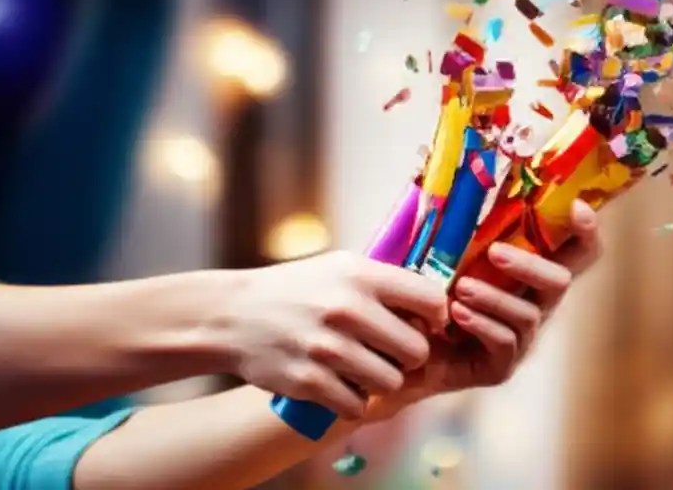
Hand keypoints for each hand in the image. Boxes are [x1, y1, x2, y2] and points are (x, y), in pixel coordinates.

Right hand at [213, 252, 447, 419]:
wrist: (233, 315)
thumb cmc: (299, 289)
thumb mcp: (342, 267)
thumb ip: (387, 283)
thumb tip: (440, 303)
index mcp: (360, 275)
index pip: (431, 300)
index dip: (436, 317)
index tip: (425, 324)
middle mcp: (346, 310)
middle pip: (417, 350)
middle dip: (409, 355)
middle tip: (392, 351)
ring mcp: (326, 348)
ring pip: (391, 382)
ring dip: (382, 380)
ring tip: (363, 366)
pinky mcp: (308, 382)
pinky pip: (358, 405)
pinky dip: (353, 400)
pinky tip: (340, 383)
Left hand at [365, 200, 602, 421]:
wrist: (398, 348)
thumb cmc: (426, 294)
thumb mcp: (446, 257)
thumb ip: (464, 231)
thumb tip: (463, 185)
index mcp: (529, 274)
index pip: (576, 252)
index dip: (586, 231)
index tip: (576, 208)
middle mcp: (534, 305)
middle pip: (561, 281)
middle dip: (530, 265)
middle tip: (494, 253)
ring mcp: (522, 338)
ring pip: (528, 314)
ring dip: (494, 298)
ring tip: (460, 289)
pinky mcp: (502, 366)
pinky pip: (505, 343)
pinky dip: (481, 324)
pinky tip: (455, 315)